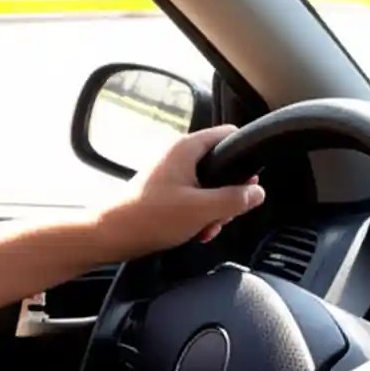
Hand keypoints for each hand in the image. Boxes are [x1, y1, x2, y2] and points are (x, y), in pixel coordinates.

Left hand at [94, 125, 264, 259]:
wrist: (111, 235)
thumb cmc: (150, 217)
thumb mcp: (203, 210)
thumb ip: (235, 199)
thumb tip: (258, 193)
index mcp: (187, 148)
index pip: (229, 136)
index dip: (245, 157)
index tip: (249, 182)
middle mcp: (179, 155)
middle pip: (222, 166)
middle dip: (228, 194)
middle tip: (223, 214)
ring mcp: (170, 173)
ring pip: (209, 186)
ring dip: (214, 209)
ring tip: (206, 228)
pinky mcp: (165, 191)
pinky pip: (194, 198)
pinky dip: (199, 215)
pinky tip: (196, 232)